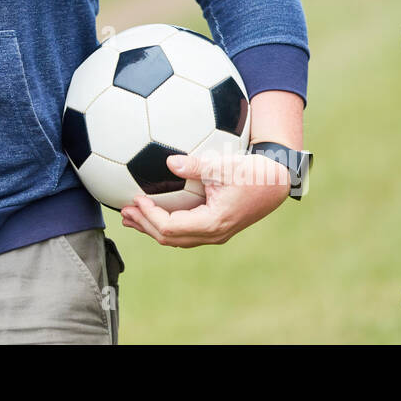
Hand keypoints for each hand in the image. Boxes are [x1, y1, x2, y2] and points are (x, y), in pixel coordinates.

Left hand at [120, 150, 289, 247]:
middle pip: (169, 239)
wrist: (276, 181)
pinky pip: (185, 232)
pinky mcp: (216, 227)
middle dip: (144, 226)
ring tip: (132, 217)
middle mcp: (212, 234)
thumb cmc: (251, 172)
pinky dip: (166, 224)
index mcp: (212, 223)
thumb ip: (194, 165)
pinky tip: (156, 211)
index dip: (150, 216)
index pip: (170, 228)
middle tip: (124, 212)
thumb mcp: (222, 165)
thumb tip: (169, 161)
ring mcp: (215, 233)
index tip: (136, 199)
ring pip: (176, 238)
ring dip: (153, 227)